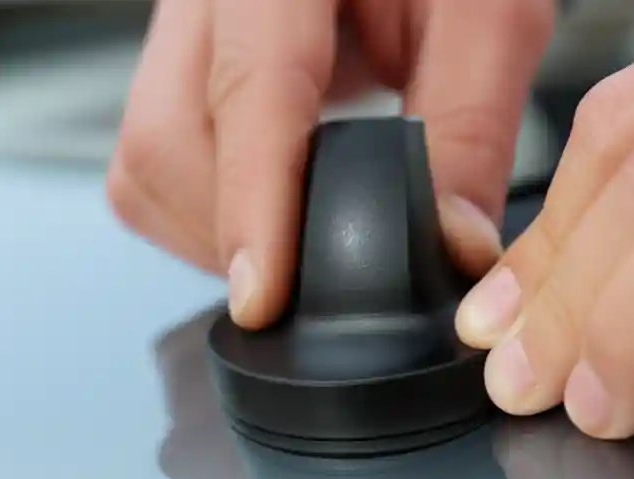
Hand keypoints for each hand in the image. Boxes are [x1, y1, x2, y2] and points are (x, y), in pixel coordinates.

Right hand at [109, 0, 552, 328]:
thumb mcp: (489, 13)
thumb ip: (472, 122)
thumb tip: (451, 244)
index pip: (246, 88)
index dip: (252, 204)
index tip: (263, 295)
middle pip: (166, 141)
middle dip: (240, 232)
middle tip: (324, 275)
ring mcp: (179, 30)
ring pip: (145, 166)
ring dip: (218, 233)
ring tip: (304, 240)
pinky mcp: (174, 68)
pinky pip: (153, 167)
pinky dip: (210, 214)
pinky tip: (277, 211)